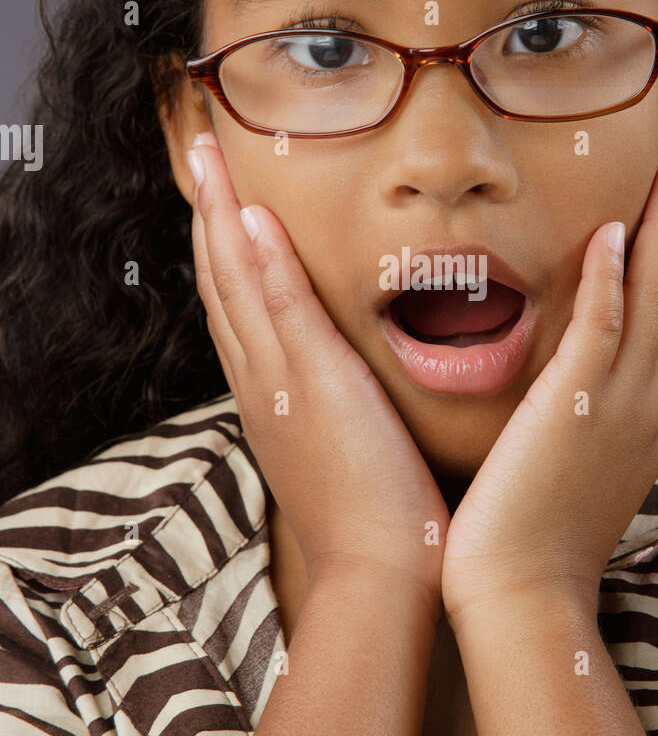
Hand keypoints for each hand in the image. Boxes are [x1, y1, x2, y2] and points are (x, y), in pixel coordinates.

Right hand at [187, 132, 448, 619]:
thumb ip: (336, 413)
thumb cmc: (377, 526)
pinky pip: (280, 311)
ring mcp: (282, 384)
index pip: (238, 310)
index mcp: (270, 399)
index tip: (222, 207)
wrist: (380, 577)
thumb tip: (347, 392)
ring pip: (238, 286)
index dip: (225, 254)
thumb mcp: (343, 457)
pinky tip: (250, 216)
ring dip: (220, 217)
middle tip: (199, 158)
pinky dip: (260, 262)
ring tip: (208, 159)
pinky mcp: (314, 387)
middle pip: (222, 286)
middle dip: (209, 218)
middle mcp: (263, 385)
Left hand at [441, 143, 657, 627]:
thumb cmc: (536, 535)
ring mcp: (617, 407)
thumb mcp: (581, 464)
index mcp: (648, 415)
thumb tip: (580, 380)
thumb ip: (588, 411)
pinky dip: (611, 279)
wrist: (522, 596)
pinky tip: (613, 232)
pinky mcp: (573, 411)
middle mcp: (647, 405)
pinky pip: (602, 331)